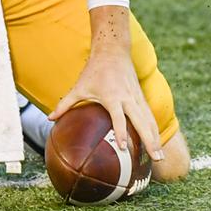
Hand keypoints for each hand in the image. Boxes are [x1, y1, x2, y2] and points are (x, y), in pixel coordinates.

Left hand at [50, 44, 162, 164]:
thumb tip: (49, 119)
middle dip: (149, 140)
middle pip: (141, 122)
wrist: (113, 51)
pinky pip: (150, 116)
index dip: (121, 132)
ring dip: (156, 139)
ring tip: (160, 158)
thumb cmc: (94, 71)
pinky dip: (155, 130)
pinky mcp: (141, 98)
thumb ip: (65, 104)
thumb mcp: (79, 87)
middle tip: (155, 159)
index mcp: (112, 97)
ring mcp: (137, 98)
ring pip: (149, 121)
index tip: (123, 148)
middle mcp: (128, 98)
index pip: (118, 118)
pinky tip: (158, 144)